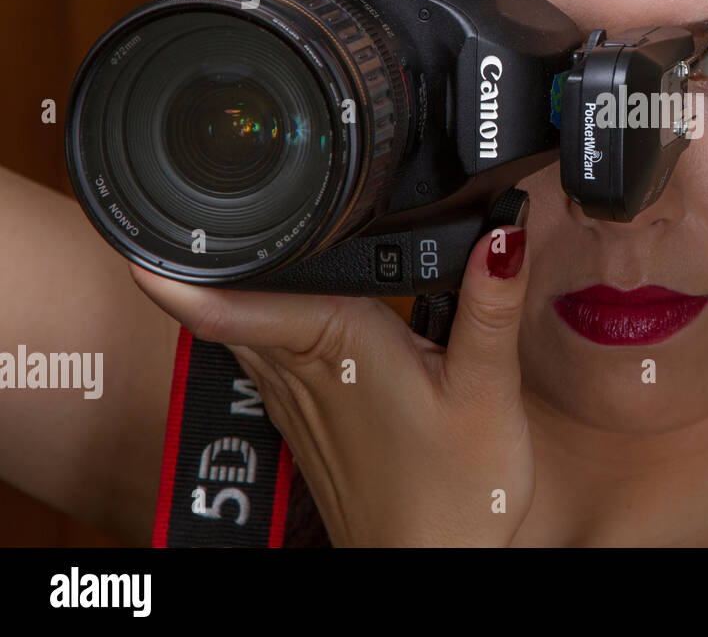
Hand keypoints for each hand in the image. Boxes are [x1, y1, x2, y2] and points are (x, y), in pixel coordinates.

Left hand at [130, 226, 532, 546]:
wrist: (432, 566)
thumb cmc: (455, 493)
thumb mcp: (488, 391)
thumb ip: (489, 307)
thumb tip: (501, 236)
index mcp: (337, 343)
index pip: (233, 301)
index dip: (180, 270)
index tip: (140, 240)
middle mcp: (300, 368)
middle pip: (230, 298)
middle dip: (207, 255)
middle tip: (194, 208)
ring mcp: (293, 398)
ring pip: (241, 325)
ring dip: (228, 284)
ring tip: (222, 238)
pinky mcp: (304, 420)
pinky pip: (261, 354)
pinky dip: (257, 320)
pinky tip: (282, 306)